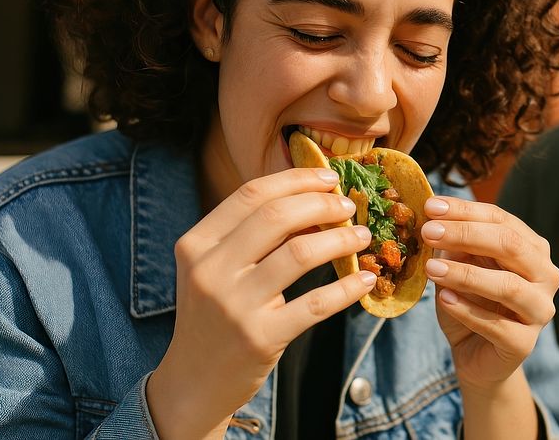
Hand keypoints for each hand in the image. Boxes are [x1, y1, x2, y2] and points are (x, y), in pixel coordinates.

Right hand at [146, 168, 376, 438]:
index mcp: (196, 244)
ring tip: (361, 237)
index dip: (297, 179)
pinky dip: (347, 287)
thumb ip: (252, 236)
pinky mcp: (260, 337)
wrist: (194, 381)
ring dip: (340, 240)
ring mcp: (234, 305)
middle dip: (322, 204)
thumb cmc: (214, 315)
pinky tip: (365, 279)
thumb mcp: (215, 269)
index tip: (330, 177)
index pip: (251, 193)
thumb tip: (314, 201)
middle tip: (349, 206)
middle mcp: (210, 270)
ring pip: (300, 254)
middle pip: (277, 216)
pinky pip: (316, 303)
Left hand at [419, 196, 558, 389]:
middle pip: (510, 245)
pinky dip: (468, 310)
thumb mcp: (458, 267)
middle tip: (429, 232)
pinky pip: (497, 325)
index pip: (501, 220)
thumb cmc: (469, 302)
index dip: (465, 211)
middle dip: (466, 235)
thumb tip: (433, 219)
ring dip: (466, 274)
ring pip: (508, 286)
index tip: (430, 206)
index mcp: (532, 248)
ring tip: (431, 269)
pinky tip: (444, 299)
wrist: (476, 355)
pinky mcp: (525, 344)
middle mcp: (546, 275)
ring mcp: (540, 310)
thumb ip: (454, 245)